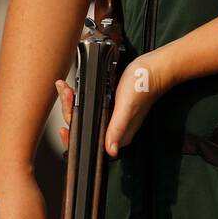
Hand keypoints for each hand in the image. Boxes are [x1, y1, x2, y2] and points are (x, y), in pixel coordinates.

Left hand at [55, 50, 177, 157]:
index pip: (90, 140)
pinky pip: (90, 104)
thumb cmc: (144, 85)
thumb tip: (111, 151)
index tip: (64, 127)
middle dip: (70, 110)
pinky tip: (74, 88)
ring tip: (65, 87)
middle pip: (84, 126)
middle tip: (65, 92)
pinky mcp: (110, 103)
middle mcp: (113, 127)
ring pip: (85, 114)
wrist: (153, 67)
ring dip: (72, 102)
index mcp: (118, 134)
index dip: (74, 135)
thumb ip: (117, 128)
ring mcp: (111, 115)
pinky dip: (79, 96)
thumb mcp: (127, 107)